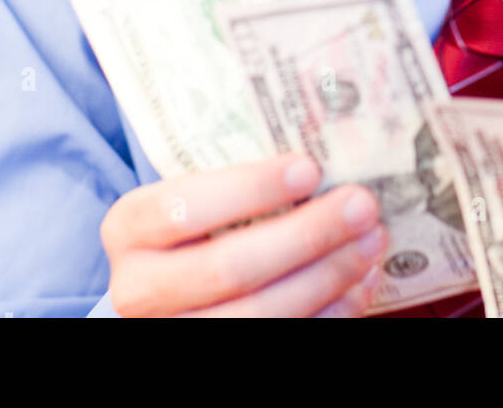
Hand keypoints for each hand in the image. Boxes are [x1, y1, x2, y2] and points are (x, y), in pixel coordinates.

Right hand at [101, 154, 387, 316]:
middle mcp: (139, 288)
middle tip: (362, 204)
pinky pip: (282, 342)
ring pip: (258, 316)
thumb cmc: (201, 220)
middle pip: (229, 267)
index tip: (310, 167)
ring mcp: (176, 331)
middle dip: (306, 235)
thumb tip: (331, 142)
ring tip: (372, 240)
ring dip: (328, 276)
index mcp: (130, 228)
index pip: (183, 206)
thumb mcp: (198, 190)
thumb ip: (241, 174)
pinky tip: (362, 280)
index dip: (250, 188)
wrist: (175, 290)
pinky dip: (331, 312)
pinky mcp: (214, 360)